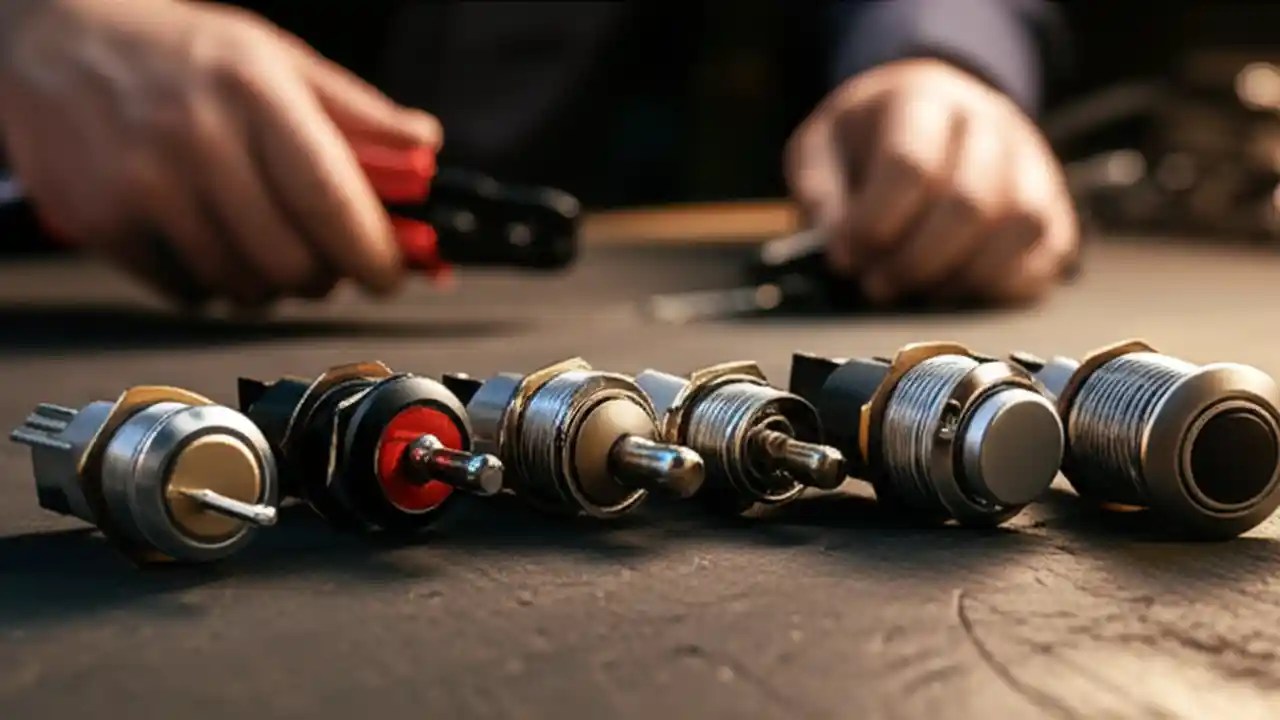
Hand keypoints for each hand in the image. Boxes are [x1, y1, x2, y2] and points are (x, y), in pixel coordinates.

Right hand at [0, 0, 441, 307]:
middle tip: (323, 261)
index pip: (333, 202)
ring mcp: (143, 184)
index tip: (388, 274)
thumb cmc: (179, 52)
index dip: (374, 255)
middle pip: (293, 262)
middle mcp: (197, 138)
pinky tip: (206, 241)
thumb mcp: (276, 60)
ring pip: (243, 287)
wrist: (53, 37)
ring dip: (269, 284)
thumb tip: (426, 150)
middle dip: (324, 276)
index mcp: (256, 94)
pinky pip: (187, 293)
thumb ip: (358, 113)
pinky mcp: (101, 222)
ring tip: (259, 242)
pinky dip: (211, 284)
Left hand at [785, 58, 1077, 305]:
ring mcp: (1030, 159)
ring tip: (917, 291)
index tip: (844, 259)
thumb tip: (838, 246)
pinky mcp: (1052, 201)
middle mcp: (989, 121)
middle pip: (970, 202)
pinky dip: (1004, 283)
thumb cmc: (867, 139)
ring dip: (963, 275)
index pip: (912, 165)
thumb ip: (820, 191)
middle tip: (877, 286)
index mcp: (924, 99)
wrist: (927, 109)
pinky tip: (957, 291)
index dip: (875, 223)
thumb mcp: (821, 146)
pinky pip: (1049, 248)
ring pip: (1019, 225)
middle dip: (915, 260)